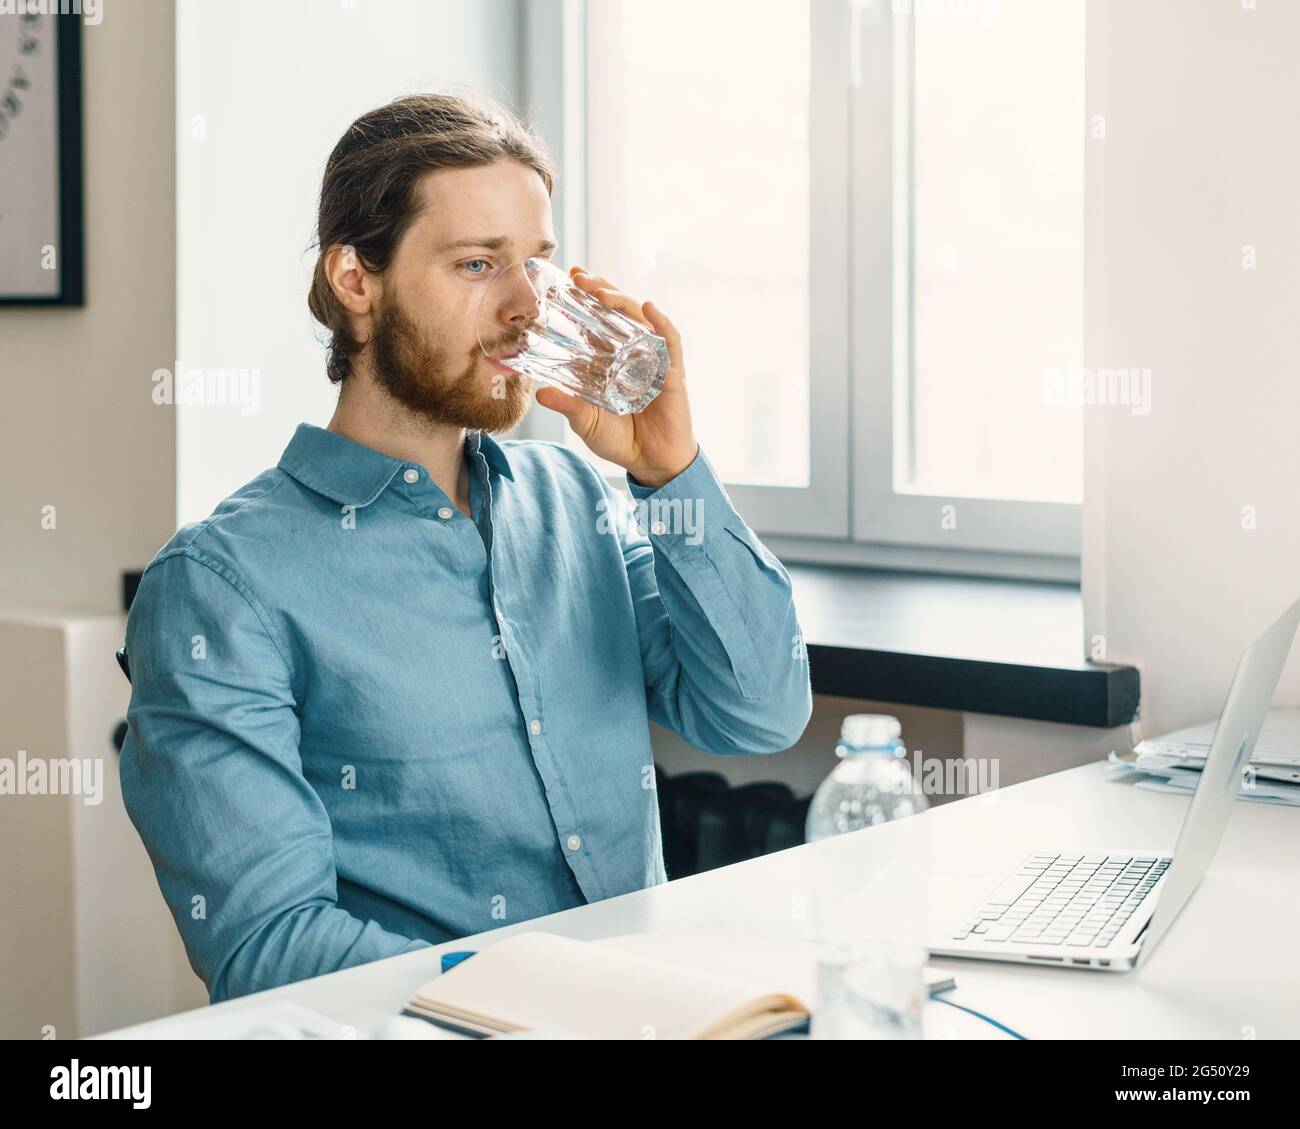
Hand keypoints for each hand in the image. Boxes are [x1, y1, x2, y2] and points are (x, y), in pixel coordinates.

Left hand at [533, 267, 697, 488]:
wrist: (650, 462)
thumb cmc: (620, 439)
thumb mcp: (586, 421)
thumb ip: (567, 405)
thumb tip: (540, 392)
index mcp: (610, 360)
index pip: (597, 320)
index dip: (584, 299)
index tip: (567, 280)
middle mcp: (632, 353)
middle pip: (618, 312)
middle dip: (600, 290)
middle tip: (578, 278)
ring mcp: (653, 360)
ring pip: (640, 320)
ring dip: (622, 302)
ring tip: (602, 292)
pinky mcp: (672, 373)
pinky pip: (670, 342)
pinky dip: (661, 323)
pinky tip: (649, 308)